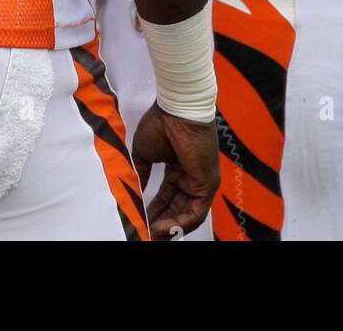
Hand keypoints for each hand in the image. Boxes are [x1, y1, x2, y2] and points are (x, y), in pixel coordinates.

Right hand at [131, 101, 219, 239]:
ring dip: (168, 227)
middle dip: (160, 223)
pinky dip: (178, 223)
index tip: (140, 219)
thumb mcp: (144, 153)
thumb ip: (141, 174)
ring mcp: (202, 181)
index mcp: (179, 168)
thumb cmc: (161, 123)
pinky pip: (195, 212)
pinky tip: (160, 227)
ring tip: (151, 234)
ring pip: (187, 214)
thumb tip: (134, 191)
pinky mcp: (207, 184)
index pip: (167, 196)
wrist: (176, 110)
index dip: (153, 210)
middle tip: (145, 232)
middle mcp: (192, 177)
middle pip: (177, 208)